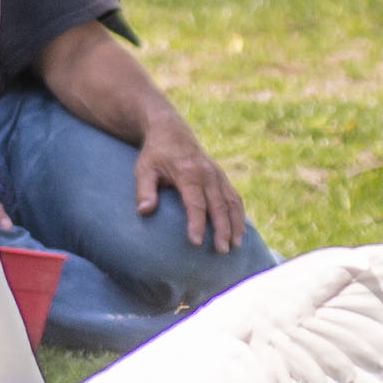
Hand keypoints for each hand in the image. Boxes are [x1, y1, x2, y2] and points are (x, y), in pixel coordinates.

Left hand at [133, 117, 245, 254]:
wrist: (170, 132)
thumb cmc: (154, 155)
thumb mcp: (143, 169)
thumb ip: (143, 190)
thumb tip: (143, 211)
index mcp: (188, 173)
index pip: (195, 202)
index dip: (196, 223)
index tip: (195, 242)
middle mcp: (207, 173)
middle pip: (218, 205)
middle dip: (222, 229)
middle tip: (221, 250)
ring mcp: (218, 175)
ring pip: (232, 202)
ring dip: (235, 224)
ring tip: (234, 246)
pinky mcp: (222, 177)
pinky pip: (234, 197)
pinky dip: (239, 215)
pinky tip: (239, 232)